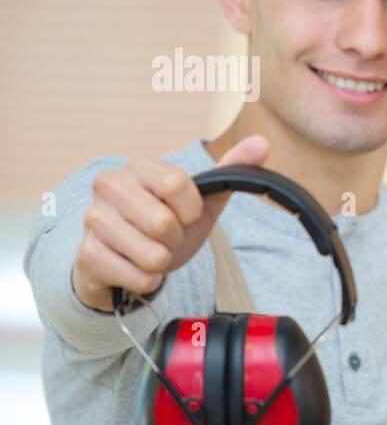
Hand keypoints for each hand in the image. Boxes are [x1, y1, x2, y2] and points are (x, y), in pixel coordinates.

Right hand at [72, 135, 269, 311]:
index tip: (185, 214)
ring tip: (150, 251)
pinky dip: (148, 280)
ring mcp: (93, 219)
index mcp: (139, 167)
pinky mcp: (86, 255)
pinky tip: (135, 268)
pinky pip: (139, 277)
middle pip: (162, 222)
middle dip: (175, 239)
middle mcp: (108, 185)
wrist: (126, 261)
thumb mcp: (201, 201)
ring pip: (152, 255)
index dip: (190, 209)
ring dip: (162, 262)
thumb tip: (262, 143)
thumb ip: (231, 171)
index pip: (175, 183)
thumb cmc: (167, 225)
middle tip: (166, 237)